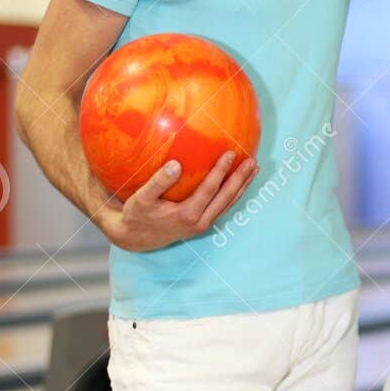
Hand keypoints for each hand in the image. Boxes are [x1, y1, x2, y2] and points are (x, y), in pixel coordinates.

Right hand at [100, 151, 257, 251]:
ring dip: (242, 186)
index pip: (210, 189)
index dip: (221, 170)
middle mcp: (199, 221)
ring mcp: (202, 224)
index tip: (231, 153)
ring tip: (253, 169)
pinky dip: (233, 194)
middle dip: (241, 179)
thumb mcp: (142, 199)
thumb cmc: (137, 214)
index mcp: (187, 215)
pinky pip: (222, 207)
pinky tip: (238, 182)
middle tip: (252, 161)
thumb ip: (158, 182)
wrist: (136, 237)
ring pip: (228, 204)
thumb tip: (175, 165)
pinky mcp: (201, 224)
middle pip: (226, 198)